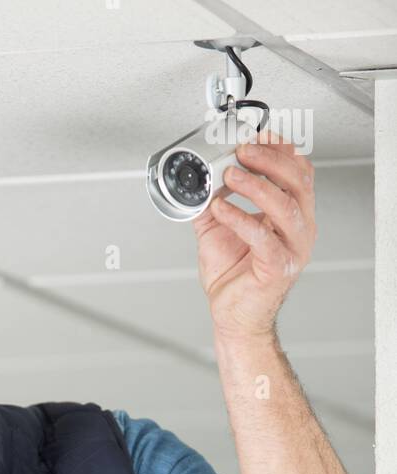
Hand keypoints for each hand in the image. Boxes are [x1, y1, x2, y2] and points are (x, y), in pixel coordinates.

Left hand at [193, 131, 315, 337]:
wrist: (233, 317)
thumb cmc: (234, 277)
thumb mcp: (219, 228)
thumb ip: (212, 200)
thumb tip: (196, 178)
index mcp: (292, 215)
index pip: (297, 171)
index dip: (279, 149)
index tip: (257, 135)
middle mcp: (299, 229)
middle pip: (298, 181)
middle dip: (269, 160)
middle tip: (242, 151)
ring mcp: (292, 249)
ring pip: (286, 206)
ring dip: (257, 185)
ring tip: (231, 174)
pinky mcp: (277, 268)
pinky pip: (262, 237)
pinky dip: (240, 218)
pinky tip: (221, 208)